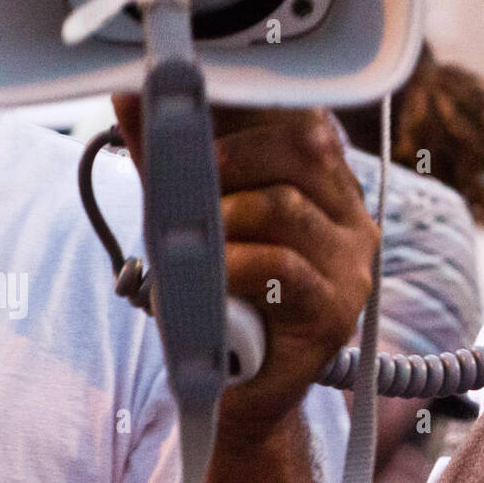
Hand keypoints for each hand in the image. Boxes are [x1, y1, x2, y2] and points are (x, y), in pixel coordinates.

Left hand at [112, 98, 375, 444]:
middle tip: (187, 176)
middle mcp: (352, 220)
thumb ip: (172, 160)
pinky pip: (280, 266)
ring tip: (193, 238)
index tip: (204, 108)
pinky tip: (209, 275)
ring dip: (223, 214)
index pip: (309, 122)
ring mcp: (351, 265)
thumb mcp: (196, 219)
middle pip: (305, 148)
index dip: (259, 106)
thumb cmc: (223, 297)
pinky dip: (232, 263)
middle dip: (233, 154)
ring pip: (285, 205)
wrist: (242, 391)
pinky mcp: (335, 310)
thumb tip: (131, 91)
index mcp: (330, 190)